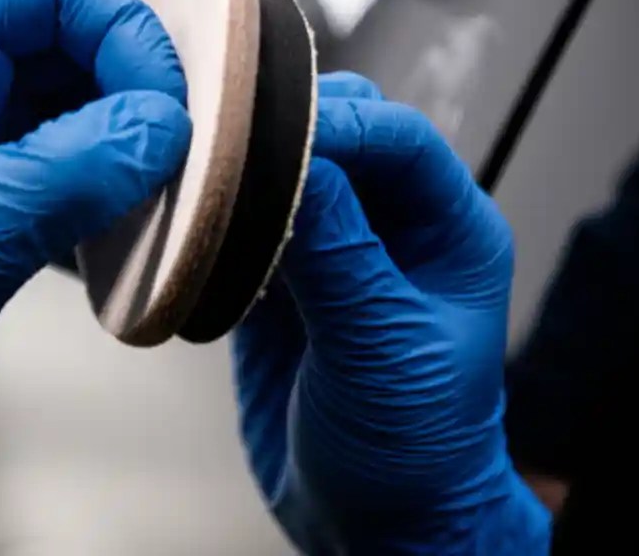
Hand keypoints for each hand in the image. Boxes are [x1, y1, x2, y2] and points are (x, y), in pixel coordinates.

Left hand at [0, 0, 190, 546]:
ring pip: (67, 104)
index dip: (127, 31)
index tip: (167, 104)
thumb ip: (79, 168)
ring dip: (118, 148)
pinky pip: (50, 161)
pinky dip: (91, 190)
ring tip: (153, 202)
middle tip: (175, 157)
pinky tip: (114, 236)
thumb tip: (167, 128)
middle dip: (133, 93)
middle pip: (70, 40)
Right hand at [233, 73, 549, 553]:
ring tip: (197, 174)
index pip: (401, 140)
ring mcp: (336, 259)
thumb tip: (298, 163)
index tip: (278, 126)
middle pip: (341, 144)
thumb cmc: (415, 451)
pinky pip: (246, 232)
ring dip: (244, 177)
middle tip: (227, 140)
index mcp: (450, 232)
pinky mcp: (283, 291)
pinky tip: (188, 227)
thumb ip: (340, 254)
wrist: (374, 525)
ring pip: (287, 181)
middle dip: (287, 135)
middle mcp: (394, 233)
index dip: (343, 123)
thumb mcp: (382, 348)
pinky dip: (217, 226)